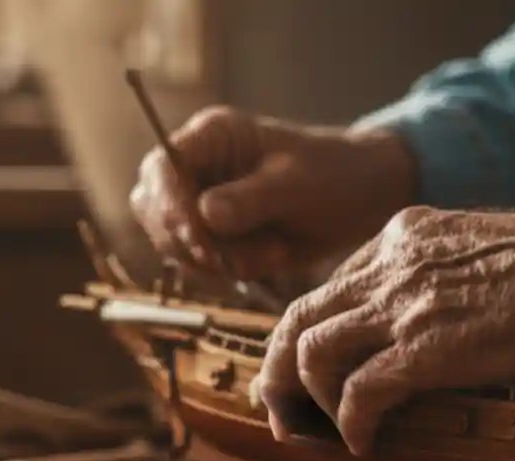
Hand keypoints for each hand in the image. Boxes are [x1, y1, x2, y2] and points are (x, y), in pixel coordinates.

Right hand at [129, 107, 415, 278]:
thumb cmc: (334, 174)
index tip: (199, 240)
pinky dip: (231, 271)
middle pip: (153, 210)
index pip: (160, 168)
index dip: (170, 206)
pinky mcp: (213, 236)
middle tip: (233, 258)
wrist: (361, 200)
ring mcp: (199, 204)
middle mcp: (196, 168)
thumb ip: (251, 199)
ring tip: (274, 250)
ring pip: (174, 244)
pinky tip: (271, 256)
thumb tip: (206, 214)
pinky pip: (199, 265)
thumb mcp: (297, 185)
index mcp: (211, 137)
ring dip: (220, 260)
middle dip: (191, 242)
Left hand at [254, 195, 514, 455]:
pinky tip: (365, 445)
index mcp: (401, 236)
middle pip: (297, 318)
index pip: (329, 288)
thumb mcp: (480, 249)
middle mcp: (388, 266)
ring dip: (306, 404)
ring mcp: (401, 306)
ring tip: (318, 437)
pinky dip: (351, 426)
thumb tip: (436, 320)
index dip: (306, 335)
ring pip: (310, 355)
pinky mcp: (422, 349)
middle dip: (277, 370)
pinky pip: (358, 395)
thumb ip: (442, 273)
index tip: (304, 370)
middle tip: (277, 410)